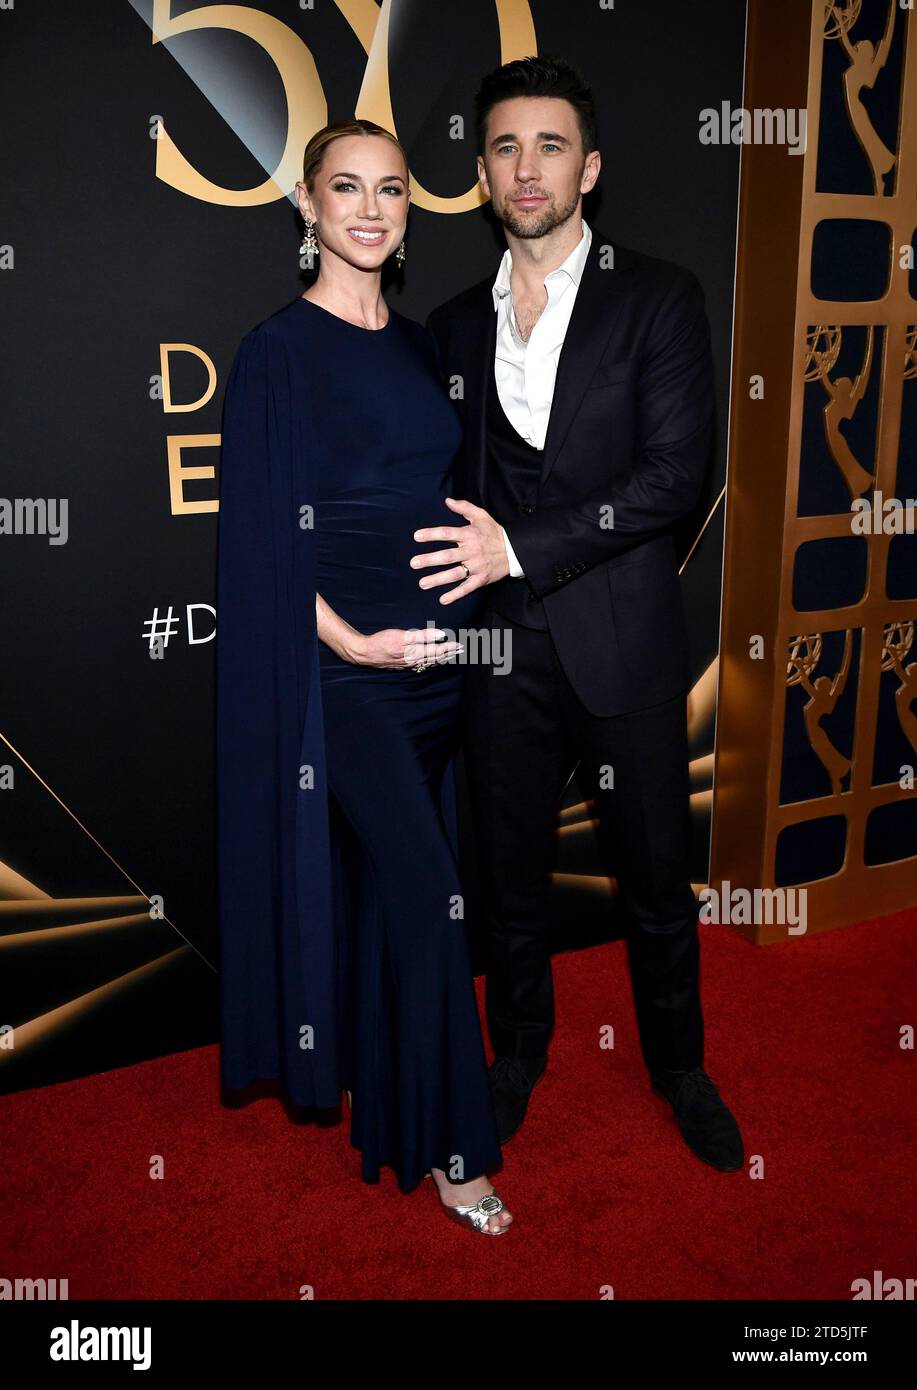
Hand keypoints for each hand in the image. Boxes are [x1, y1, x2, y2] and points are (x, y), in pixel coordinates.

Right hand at [348, 626, 463, 670]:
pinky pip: (422, 665)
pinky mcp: (403, 665)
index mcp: (416, 653)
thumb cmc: (383, 641)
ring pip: (430, 663)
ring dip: (442, 659)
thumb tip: (441, 635)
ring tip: (451, 655)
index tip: (460, 644)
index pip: (438, 651)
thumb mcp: (403, 635)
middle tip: (461, 650)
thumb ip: (423, 635)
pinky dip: (431, 662)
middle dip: (449, 654)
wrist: (366, 653)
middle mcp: (415, 661)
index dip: (450, 647)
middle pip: (436, 658)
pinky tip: (431, 661)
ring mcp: (409, 665)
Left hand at [411, 498, 509, 604]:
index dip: (432, 534)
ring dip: (438, 579)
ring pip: (455, 574)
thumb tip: (447, 501)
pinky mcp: (482, 578)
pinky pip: (467, 588)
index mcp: (469, 535)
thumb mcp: (481, 516)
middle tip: (414, 563)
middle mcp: (471, 551)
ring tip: (422, 583)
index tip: (417, 536)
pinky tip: (443, 599)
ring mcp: (477, 566)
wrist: (515, 550)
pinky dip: (456, 594)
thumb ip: (464, 507)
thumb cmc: (494, 532)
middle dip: (430, 560)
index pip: (447, 533)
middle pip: (448, 556)